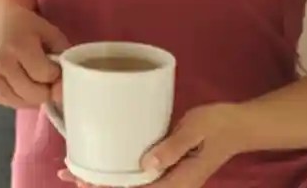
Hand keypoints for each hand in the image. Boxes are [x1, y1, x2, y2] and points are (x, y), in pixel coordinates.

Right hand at [0, 0, 70, 109]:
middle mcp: (3, 63)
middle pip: (35, 94)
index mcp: (19, 47)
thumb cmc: (27, 26)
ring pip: (23, 102)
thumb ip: (63, 56)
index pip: (46, 75)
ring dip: (36, 97)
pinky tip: (25, 87)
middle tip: (48, 76)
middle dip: (48, 89)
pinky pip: (11, 103)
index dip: (57, 74)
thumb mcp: (51, 33)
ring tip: (38, 81)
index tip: (56, 65)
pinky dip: (22, 100)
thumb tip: (64, 87)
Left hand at [57, 103, 244, 186]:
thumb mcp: (195, 130)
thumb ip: (173, 147)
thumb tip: (147, 165)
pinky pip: (139, 176)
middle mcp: (172, 185)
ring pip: (133, 186)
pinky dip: (119, 172)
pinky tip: (104, 163)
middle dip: (99, 185)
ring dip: (106, 180)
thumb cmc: (217, 125)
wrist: (238, 126)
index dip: (108, 187)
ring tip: (77, 171)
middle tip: (68, 172)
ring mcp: (170, 178)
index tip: (82, 178)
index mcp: (178, 181)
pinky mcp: (168, 168)